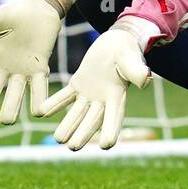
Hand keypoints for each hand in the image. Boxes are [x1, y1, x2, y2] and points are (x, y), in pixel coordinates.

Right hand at [0, 0, 77, 123]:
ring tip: (7, 121)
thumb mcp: (0, 16)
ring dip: (11, 107)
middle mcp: (4, 66)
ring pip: (15, 93)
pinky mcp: (40, 69)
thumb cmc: (17, 13)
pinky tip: (39, 113)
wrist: (41, 11)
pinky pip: (39, 87)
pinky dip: (39, 99)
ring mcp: (22, 70)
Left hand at [38, 16, 159, 150]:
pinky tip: (41, 112)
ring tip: (58, 139)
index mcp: (118, 95)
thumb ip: (136, 71)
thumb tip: (146, 80)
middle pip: (92, 120)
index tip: (107, 145)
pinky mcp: (78, 84)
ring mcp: (89, 93)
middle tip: (73, 147)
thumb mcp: (131, 58)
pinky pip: (65, 96)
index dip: (111, 130)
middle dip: (83, 133)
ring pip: (77, 113)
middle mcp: (103, 99)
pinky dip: (54, 104)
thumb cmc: (127, 49)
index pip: (115, 116)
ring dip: (68, 125)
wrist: (116, 41)